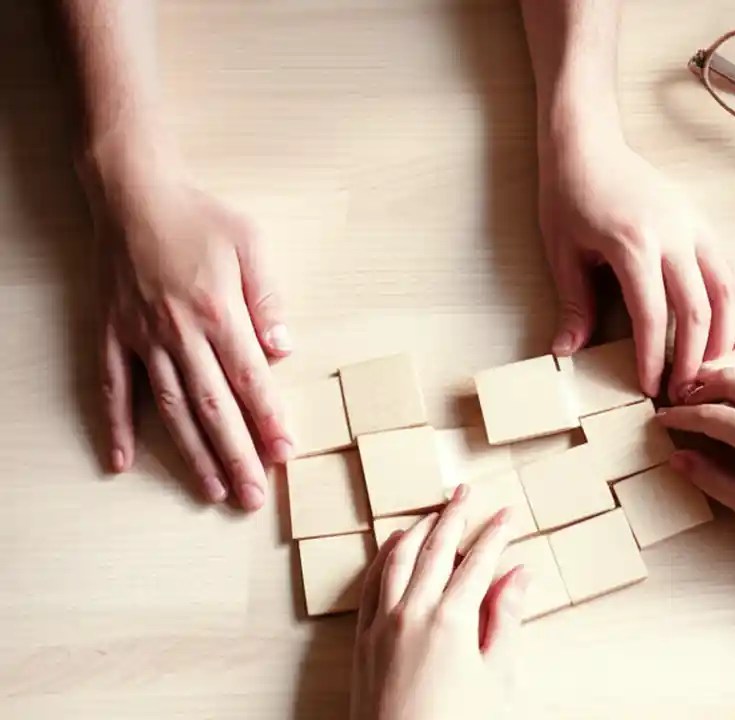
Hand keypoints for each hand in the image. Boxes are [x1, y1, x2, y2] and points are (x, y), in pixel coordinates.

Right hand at [86, 136, 291, 508]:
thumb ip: (268, 299)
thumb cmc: (198, 217)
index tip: (285, 453)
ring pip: (168, 407)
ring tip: (210, 489)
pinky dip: (115, 426)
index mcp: (217, 312)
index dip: (268, 420)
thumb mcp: (250, 244)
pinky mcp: (111, 334)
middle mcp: (178, 333)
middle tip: (252, 496)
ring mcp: (140, 337)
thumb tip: (283, 349)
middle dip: (235, 454)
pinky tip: (120, 461)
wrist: (131, 192)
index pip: (249, 380)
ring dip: (190, 452)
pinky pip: (111, 388)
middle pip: (212, 406)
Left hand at [351, 487, 527, 719]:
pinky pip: (371, 584)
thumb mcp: (498, 678)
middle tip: (466, 492)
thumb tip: (518, 575)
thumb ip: (506, 620)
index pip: (479, 562)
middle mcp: (413, 612)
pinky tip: (393, 547)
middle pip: (436, 549)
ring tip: (432, 512)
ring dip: (418, 529)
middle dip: (455, 516)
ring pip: (398, 559)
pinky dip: (384, 558)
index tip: (507, 514)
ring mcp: (382, 624)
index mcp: (452, 620)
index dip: (495, 534)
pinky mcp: (362, 640)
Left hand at [538, 135, 734, 400]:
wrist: (588, 144)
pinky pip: (728, 269)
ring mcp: (693, 226)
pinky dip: (734, 304)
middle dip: (694, 357)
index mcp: (634, 244)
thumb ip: (574, 305)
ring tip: (715, 369)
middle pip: (698, 309)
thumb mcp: (562, 253)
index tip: (652, 387)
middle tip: (686, 390)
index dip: (654, 357)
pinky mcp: (702, 222)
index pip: (653, 315)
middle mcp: (672, 235)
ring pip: (727, 289)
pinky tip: (730, 331)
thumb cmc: (570, 194)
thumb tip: (567, 352)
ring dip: (725, 334)